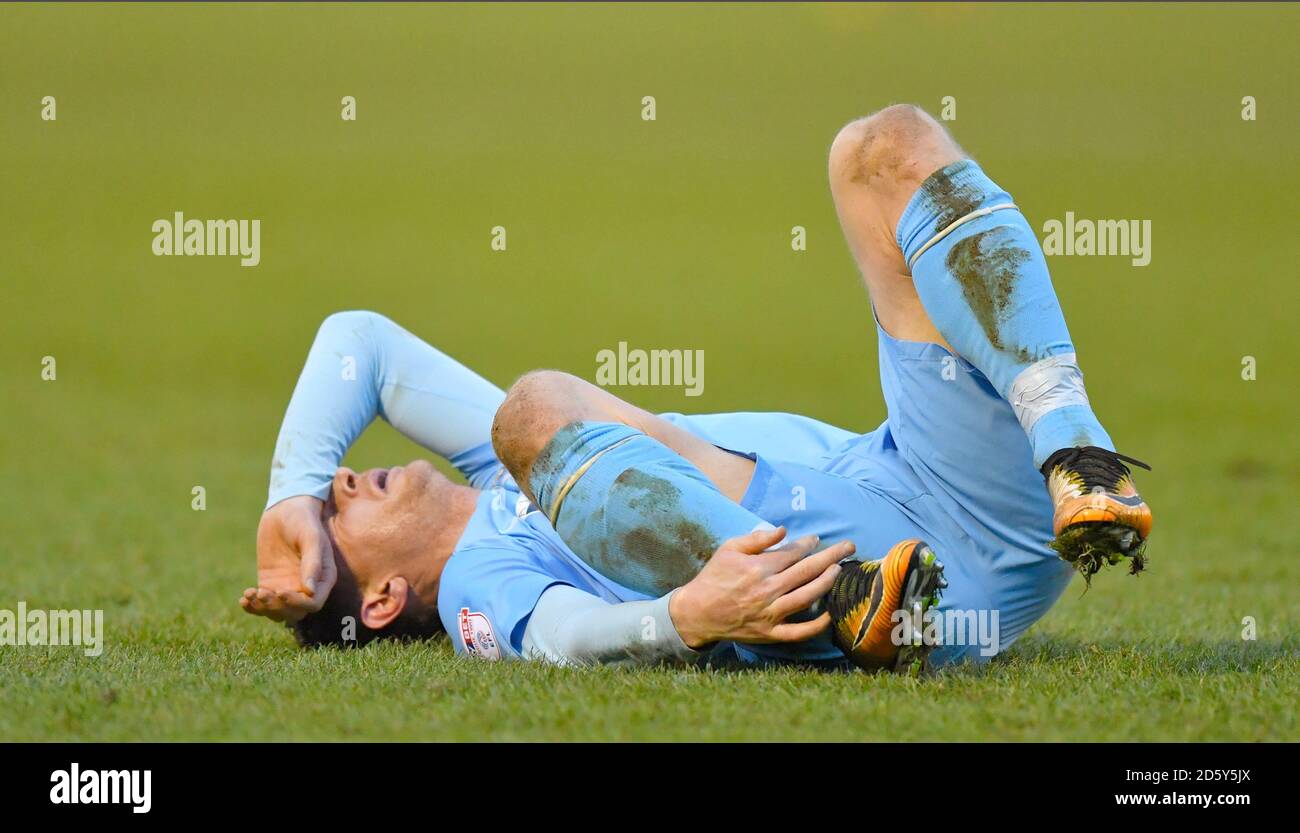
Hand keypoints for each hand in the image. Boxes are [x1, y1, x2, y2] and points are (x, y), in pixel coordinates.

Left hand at [240, 495, 336, 623]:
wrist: (286, 508)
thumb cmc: (304, 521)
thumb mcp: (311, 538)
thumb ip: (313, 563)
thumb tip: (310, 591)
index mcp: (323, 578)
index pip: (313, 603)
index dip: (297, 603)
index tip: (280, 592)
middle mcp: (307, 587)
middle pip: (294, 612)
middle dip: (278, 608)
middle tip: (262, 594)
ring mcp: (288, 586)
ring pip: (278, 611)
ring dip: (263, 609)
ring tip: (250, 595)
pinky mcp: (270, 583)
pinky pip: (262, 602)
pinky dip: (252, 605)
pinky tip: (244, 598)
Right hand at [668, 526, 849, 647]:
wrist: (697, 612)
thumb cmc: (714, 576)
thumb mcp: (729, 548)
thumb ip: (758, 538)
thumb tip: (784, 529)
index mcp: (759, 567)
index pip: (794, 553)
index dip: (808, 544)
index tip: (816, 539)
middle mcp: (769, 589)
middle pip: (808, 571)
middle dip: (831, 556)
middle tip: (848, 546)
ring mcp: (771, 613)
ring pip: (808, 596)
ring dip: (827, 582)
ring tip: (839, 571)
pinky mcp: (770, 633)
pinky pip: (798, 632)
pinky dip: (816, 626)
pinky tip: (830, 616)